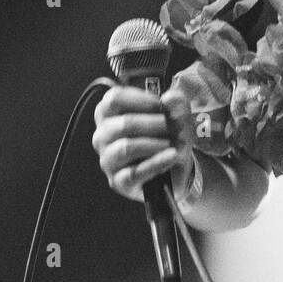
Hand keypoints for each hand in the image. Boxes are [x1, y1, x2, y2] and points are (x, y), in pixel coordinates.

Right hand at [91, 85, 195, 203]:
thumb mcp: (179, 115)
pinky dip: (157, 163)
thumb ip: (177, 102)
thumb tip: (169, 99)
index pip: (113, 99)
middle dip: (156, 124)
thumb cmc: (169, 135)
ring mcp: (108, 160)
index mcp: (110, 114)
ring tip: (173, 144)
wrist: (176, 169)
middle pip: (124, 123)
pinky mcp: (118, 182)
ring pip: (126, 148)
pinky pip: (134, 173)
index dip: (142, 99)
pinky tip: (172, 156)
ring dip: (156, 144)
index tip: (161, 105)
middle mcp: (103, 136)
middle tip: (174, 127)